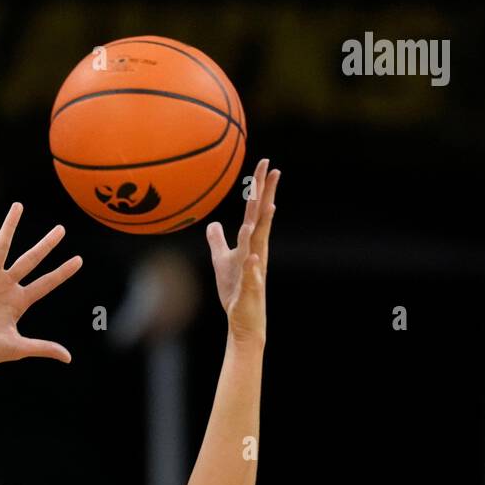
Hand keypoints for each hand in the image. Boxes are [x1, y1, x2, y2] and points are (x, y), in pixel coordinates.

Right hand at [0, 203, 81, 369]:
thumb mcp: (17, 348)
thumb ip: (43, 347)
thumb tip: (68, 358)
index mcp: (19, 302)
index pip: (46, 283)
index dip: (62, 272)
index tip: (79, 260)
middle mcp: (6, 286)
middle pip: (31, 259)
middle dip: (46, 245)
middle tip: (61, 229)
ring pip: (2, 247)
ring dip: (10, 227)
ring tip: (18, 206)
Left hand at [206, 157, 278, 342]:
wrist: (243, 320)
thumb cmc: (235, 290)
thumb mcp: (222, 261)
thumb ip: (218, 241)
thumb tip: (213, 224)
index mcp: (252, 243)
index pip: (257, 211)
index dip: (260, 189)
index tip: (265, 164)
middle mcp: (257, 252)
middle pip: (261, 219)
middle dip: (265, 195)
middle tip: (271, 169)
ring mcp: (255, 270)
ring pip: (257, 243)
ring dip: (260, 225)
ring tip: (265, 205)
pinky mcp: (249, 289)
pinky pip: (252, 276)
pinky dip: (252, 267)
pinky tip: (252, 258)